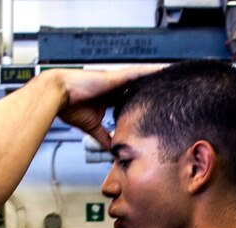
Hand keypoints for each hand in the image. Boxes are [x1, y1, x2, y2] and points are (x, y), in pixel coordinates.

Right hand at [48, 66, 163, 148]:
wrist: (59, 95)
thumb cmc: (69, 107)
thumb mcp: (91, 127)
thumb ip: (103, 137)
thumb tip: (111, 149)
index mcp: (109, 99)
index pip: (131, 101)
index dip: (143, 104)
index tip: (156, 109)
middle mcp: (115, 88)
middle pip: (140, 88)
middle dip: (154, 91)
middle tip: (173, 92)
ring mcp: (117, 81)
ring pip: (143, 78)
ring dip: (157, 79)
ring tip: (176, 78)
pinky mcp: (117, 77)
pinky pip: (139, 73)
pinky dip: (151, 72)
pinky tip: (165, 70)